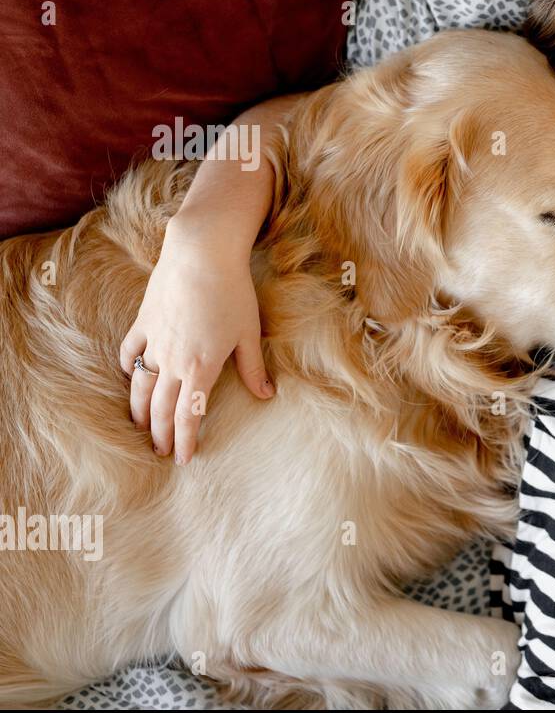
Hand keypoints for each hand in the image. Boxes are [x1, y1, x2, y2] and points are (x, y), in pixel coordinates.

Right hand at [118, 220, 273, 463]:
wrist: (201, 255)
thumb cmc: (232, 292)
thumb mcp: (249, 333)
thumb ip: (253, 368)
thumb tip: (266, 394)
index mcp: (201, 368)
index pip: (189, 415)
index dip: (185, 440)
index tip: (183, 458)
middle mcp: (172, 361)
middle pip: (161, 407)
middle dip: (160, 434)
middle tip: (160, 452)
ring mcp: (154, 342)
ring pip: (141, 386)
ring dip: (141, 410)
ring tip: (142, 427)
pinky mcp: (143, 323)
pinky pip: (131, 353)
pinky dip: (130, 369)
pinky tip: (132, 377)